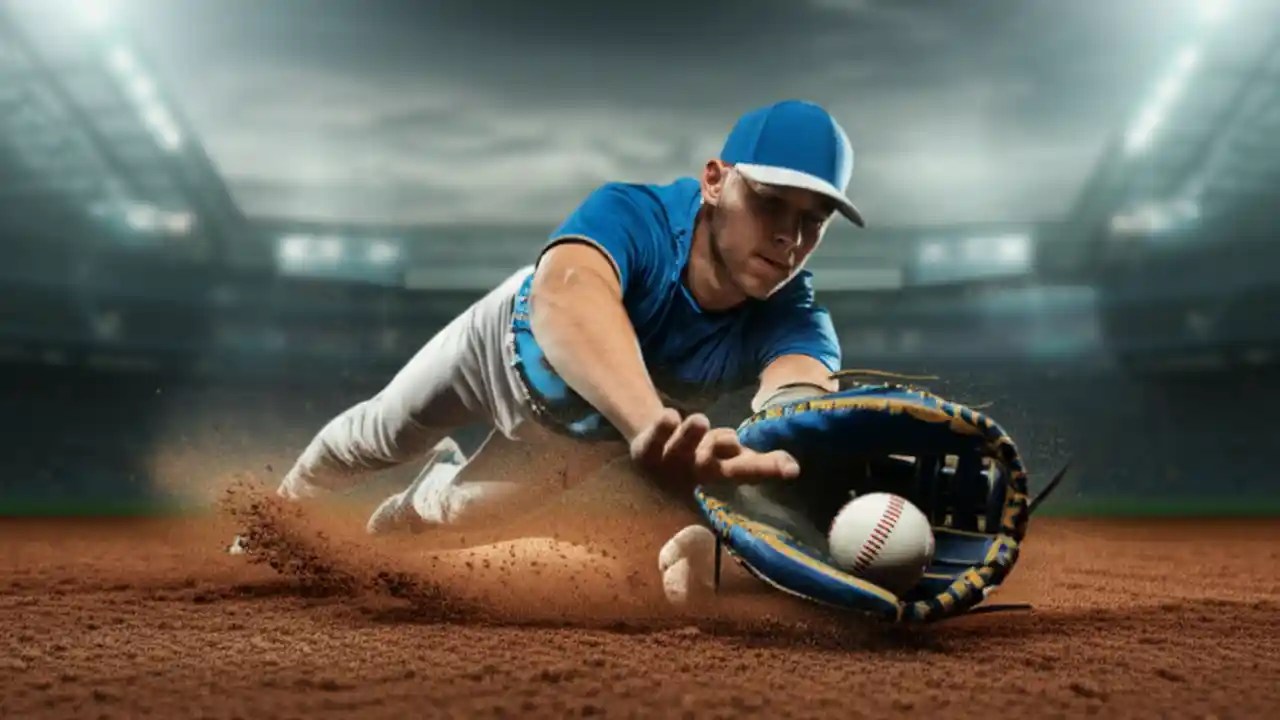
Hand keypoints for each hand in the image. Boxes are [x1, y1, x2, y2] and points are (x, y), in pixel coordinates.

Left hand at [628, 409, 800, 486]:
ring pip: (683, 446)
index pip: (748, 470)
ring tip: (700, 420)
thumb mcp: (732, 458)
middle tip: (734, 441)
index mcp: (722, 472)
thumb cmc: (704, 455)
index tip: (791, 469)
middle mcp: (696, 471)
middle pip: (713, 464)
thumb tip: (795, 468)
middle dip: (726, 454)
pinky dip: (662, 426)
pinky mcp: (646, 451)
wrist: (654, 453)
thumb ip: (761, 463)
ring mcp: (670, 461)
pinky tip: (670, 415)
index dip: (768, 469)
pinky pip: (654, 437)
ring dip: (691, 435)